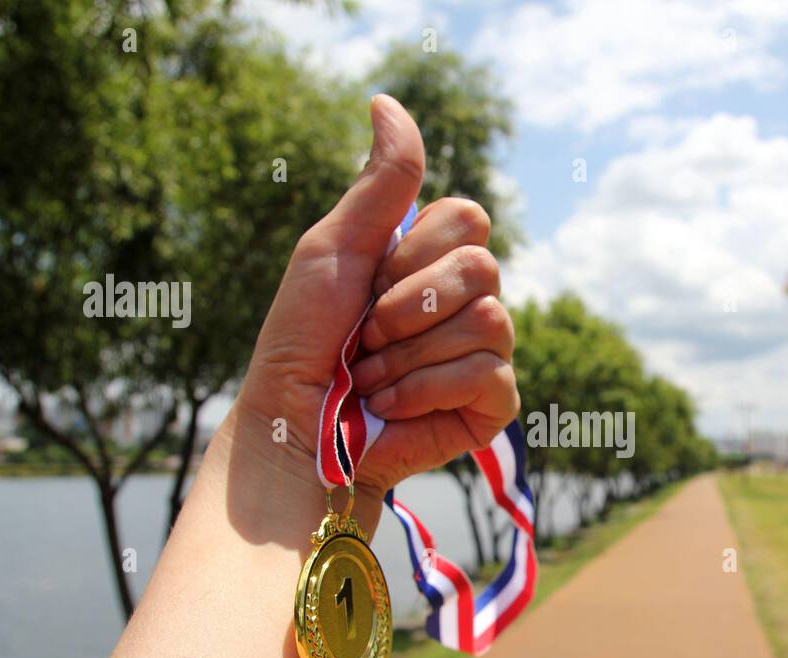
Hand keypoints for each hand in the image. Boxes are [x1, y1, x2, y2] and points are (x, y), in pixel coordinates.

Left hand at [234, 94, 518, 509]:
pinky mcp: (492, 405)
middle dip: (408, 304)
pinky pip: (487, 373)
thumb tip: (387, 101)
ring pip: (489, 321)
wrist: (295, 426)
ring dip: (409, 354)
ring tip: (373, 377)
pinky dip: (424, 390)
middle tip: (368, 334)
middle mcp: (468, 303)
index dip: (413, 253)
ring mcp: (485, 354)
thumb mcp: (336, 247)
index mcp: (435, 261)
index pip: (469, 221)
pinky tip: (390, 407)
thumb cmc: (305, 339)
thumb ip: (380, 182)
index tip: (368, 283)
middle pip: (484, 269)